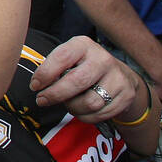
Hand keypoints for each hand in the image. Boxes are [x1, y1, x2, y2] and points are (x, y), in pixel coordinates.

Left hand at [29, 35, 145, 123]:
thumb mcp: (69, 58)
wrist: (119, 75)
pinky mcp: (126, 95)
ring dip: (72, 108)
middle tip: (42, 100)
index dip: (45, 74)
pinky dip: (85, 116)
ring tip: (67, 103)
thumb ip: (55, 67)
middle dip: (55, 94)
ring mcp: (117, 77)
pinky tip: (81, 109)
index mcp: (83, 45)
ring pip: (89, 102)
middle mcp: (103, 59)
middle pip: (76, 82)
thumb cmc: (84, 66)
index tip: (35, 86)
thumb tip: (38, 84)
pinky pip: (100, 114)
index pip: (62, 57)